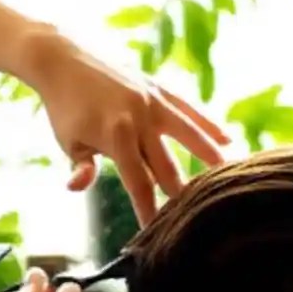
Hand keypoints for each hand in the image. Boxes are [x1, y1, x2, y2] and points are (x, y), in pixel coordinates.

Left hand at [24, 32, 230, 224]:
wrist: (64, 58)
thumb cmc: (64, 106)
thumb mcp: (68, 141)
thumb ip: (82, 167)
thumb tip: (77, 187)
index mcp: (117, 135)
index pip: (139, 182)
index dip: (150, 209)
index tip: (159, 232)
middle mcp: (140, 118)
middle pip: (167, 164)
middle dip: (182, 192)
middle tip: (201, 216)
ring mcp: (152, 100)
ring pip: (189, 132)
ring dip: (209, 156)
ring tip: (229, 177)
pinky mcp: (157, 87)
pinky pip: (188, 107)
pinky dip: (207, 123)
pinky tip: (227, 139)